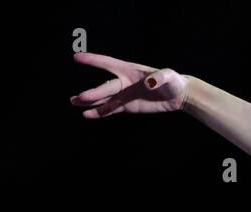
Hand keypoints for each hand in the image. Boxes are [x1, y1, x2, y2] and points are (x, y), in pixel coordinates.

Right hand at [69, 52, 189, 116]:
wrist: (177, 95)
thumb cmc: (173, 81)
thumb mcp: (169, 77)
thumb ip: (159, 77)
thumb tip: (149, 83)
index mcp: (130, 70)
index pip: (108, 63)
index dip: (93, 60)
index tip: (77, 57)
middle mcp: (123, 82)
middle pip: (106, 88)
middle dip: (94, 93)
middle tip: (80, 97)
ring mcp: (124, 95)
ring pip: (104, 99)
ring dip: (89, 101)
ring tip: (73, 102)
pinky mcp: (127, 106)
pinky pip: (111, 110)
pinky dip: (99, 112)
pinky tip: (87, 115)